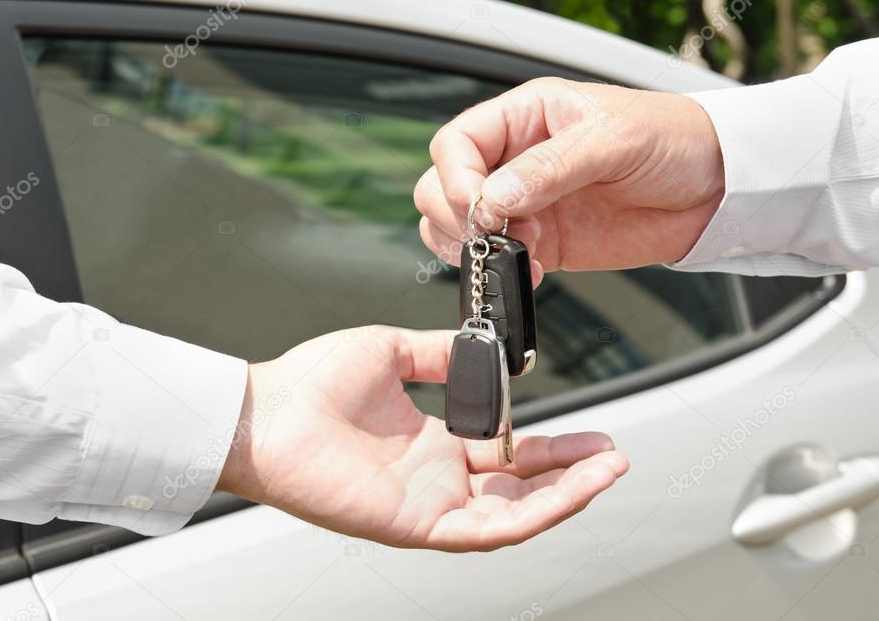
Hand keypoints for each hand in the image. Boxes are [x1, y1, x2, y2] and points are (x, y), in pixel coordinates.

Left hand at [217, 326, 626, 551]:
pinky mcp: (416, 525)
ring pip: (513, 514)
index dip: (552, 448)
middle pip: (521, 489)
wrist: (265, 411)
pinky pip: (486, 530)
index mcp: (432, 444)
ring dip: (566, 496)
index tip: (589, 432)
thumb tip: (483, 349)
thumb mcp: (392, 351)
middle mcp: (436, 480)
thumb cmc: (309, 384)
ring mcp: (429, 507)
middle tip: (613, 456)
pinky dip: (533, 514)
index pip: (507, 454)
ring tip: (609, 471)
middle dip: (572, 475)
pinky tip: (569, 493)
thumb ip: (441, 354)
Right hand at [415, 77, 724, 272]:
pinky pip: (495, 259)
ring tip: (520, 251)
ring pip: (456, 226)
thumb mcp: (614, 139)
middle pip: (442, 186)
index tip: (481, 207)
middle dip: (458, 215)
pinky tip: (531, 269)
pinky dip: (498, 271)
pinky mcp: (542, 243)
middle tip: (497, 232)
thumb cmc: (673, 139)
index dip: (457, 177)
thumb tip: (496, 195)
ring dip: (472, 246)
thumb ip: (551, 166)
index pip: (456, 143)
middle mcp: (515, 158)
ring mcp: (525, 204)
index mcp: (524, 116)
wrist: (715, 188)